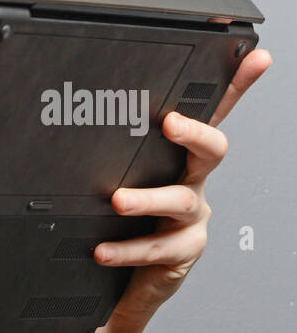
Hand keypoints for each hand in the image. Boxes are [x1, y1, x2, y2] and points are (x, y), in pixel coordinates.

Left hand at [97, 47, 271, 331]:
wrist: (129, 276)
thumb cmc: (124, 219)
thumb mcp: (120, 176)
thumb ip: (110, 148)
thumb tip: (79, 107)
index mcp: (181, 157)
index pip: (213, 113)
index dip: (238, 84)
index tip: (254, 56)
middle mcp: (194, 181)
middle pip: (211, 150)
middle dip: (195, 133)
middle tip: (170, 123)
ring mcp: (191, 217)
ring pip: (179, 200)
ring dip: (147, 199)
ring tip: (117, 201)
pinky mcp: (182, 250)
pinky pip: (156, 247)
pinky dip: (125, 249)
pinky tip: (102, 250)